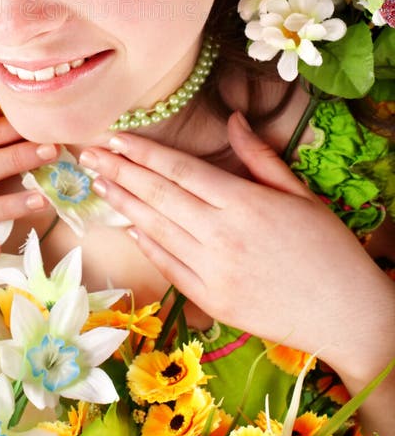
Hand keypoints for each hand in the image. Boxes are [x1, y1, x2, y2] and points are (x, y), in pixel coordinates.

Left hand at [79, 112, 394, 383]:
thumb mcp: (300, 194)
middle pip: (159, 197)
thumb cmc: (329, 249)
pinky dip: (145, 244)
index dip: (143, 152)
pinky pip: (168, 267)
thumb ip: (259, 157)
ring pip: (156, 230)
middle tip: (88, 155)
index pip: (180, 171)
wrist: (348, 316)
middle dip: (120, 172)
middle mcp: (223, 236)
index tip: (114, 137)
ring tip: (97, 183)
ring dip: (123, 204)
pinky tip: (127, 225)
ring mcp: (214, 272)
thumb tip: (232, 119)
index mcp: (246, 204)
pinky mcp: (211, 301)